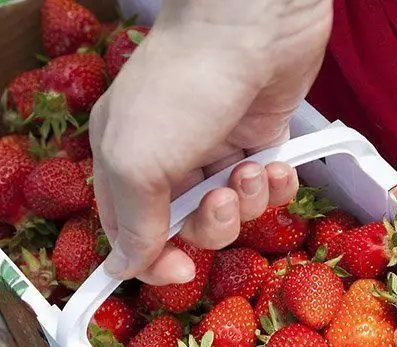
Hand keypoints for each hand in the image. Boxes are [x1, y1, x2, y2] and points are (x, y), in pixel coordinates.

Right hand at [89, 0, 332, 283]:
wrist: (251, 21)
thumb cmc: (183, 87)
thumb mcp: (138, 162)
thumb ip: (133, 222)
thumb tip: (123, 268)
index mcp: (120, 159)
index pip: (127, 232)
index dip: (152, 261)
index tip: (180, 272)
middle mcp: (164, 158)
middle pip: (184, 229)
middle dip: (209, 226)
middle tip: (222, 198)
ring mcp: (213, 148)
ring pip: (229, 212)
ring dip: (245, 204)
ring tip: (251, 170)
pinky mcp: (258, 138)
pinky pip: (265, 188)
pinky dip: (274, 187)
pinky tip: (276, 166)